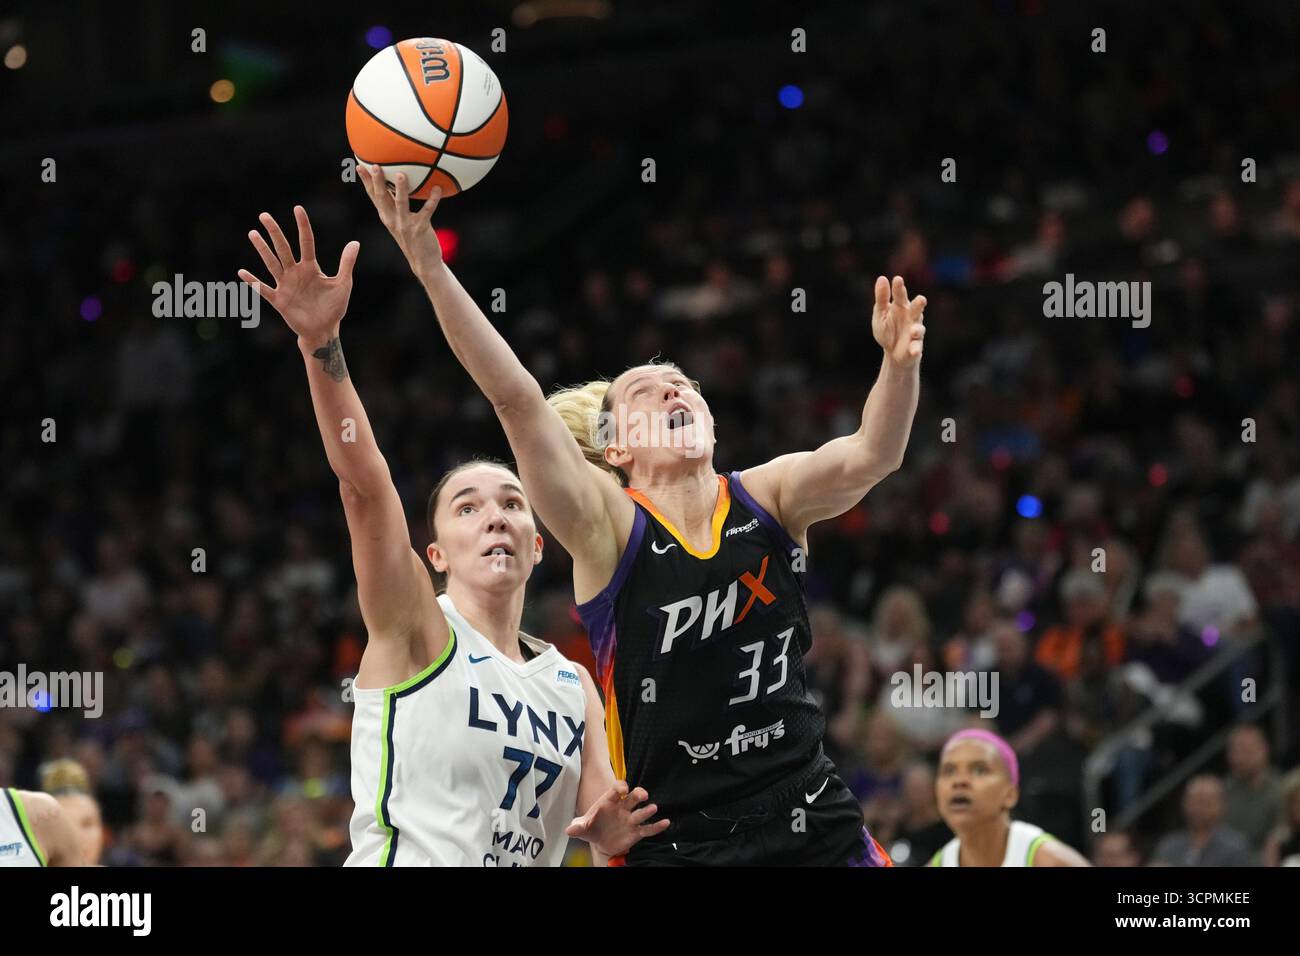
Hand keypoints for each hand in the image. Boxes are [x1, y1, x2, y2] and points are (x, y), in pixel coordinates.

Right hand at [238, 206, 358, 345]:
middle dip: (274, 232)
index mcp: (310, 267)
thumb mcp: (343, 284)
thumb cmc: (334, 307)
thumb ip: (346, 263)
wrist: (324, 329)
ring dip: (262, 249)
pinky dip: (253, 281)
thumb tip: (355, 242)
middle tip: (264, 215)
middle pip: (283, 248)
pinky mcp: (279, 300)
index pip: (306, 242)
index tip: (297, 208)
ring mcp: (285, 285)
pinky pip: (263, 289)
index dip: (302, 226)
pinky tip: (242, 272)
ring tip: (253, 233)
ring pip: (272, 264)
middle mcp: (295, 273)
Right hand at [358, 163, 444, 280]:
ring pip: (401, 204)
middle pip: (382, 197)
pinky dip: (432, 200)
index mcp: (386, 216)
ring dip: (401, 189)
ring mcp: (405, 225)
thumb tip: (400, 181)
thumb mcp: (400, 221)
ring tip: (401, 174)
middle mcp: (392, 219)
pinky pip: (426, 211)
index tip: (359, 165)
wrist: (423, 262)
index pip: (373, 196)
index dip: (366, 181)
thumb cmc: (413, 237)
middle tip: (375, 165)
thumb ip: (398, 204)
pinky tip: (437, 188)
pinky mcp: (420, 229)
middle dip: (377, 181)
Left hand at [565, 781, 668, 858]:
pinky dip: (657, 826)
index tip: (623, 790)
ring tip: (653, 808)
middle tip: (643, 795)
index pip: (616, 789)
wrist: (599, 841)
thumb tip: (569, 830)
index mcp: (609, 802)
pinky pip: (648, 828)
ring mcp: (630, 819)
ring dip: (647, 810)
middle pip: (633, 796)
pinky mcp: (636, 832)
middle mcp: (622, 808)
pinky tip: (666, 822)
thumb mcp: (582, 828)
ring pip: (642, 811)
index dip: (620, 787)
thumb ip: (577, 827)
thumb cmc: (591, 828)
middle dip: (638, 793)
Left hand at [872, 275, 926, 367]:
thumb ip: (881, 298)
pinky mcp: (915, 346)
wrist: (893, 353)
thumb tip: (882, 278)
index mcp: (901, 306)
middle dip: (919, 305)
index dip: (899, 287)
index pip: (900, 295)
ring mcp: (915, 331)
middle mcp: (911, 316)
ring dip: (917, 330)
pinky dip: (916, 348)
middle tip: (921, 300)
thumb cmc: (887, 329)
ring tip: (914, 331)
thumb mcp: (880, 314)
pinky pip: (917, 347)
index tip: (897, 279)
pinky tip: (914, 350)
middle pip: (916, 309)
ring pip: (919, 329)